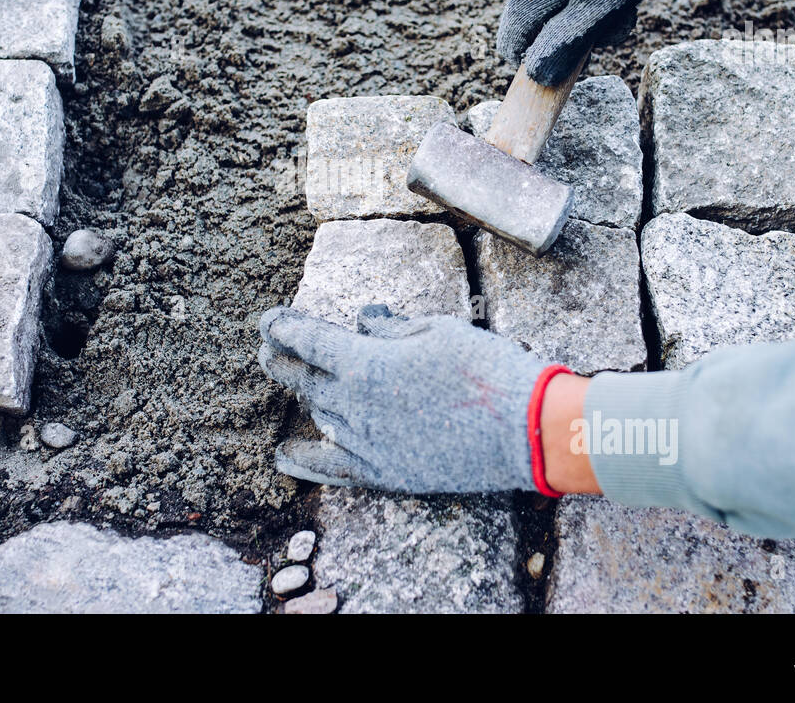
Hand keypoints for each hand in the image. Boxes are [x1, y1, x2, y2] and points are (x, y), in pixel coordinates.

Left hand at [258, 304, 546, 493]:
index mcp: (365, 364)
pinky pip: (331, 468)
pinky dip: (303, 460)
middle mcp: (355, 407)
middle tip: (268, 347)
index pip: (307, 341)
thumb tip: (364, 321)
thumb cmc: (486, 370)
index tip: (268, 320)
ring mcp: (367, 444)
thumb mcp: (437, 329)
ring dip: (305, 396)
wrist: (526, 431)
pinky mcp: (385, 473)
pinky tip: (284, 455)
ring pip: (320, 416)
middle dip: (281, 360)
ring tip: (295, 381)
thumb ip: (390, 328)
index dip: (283, 327)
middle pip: (303, 380)